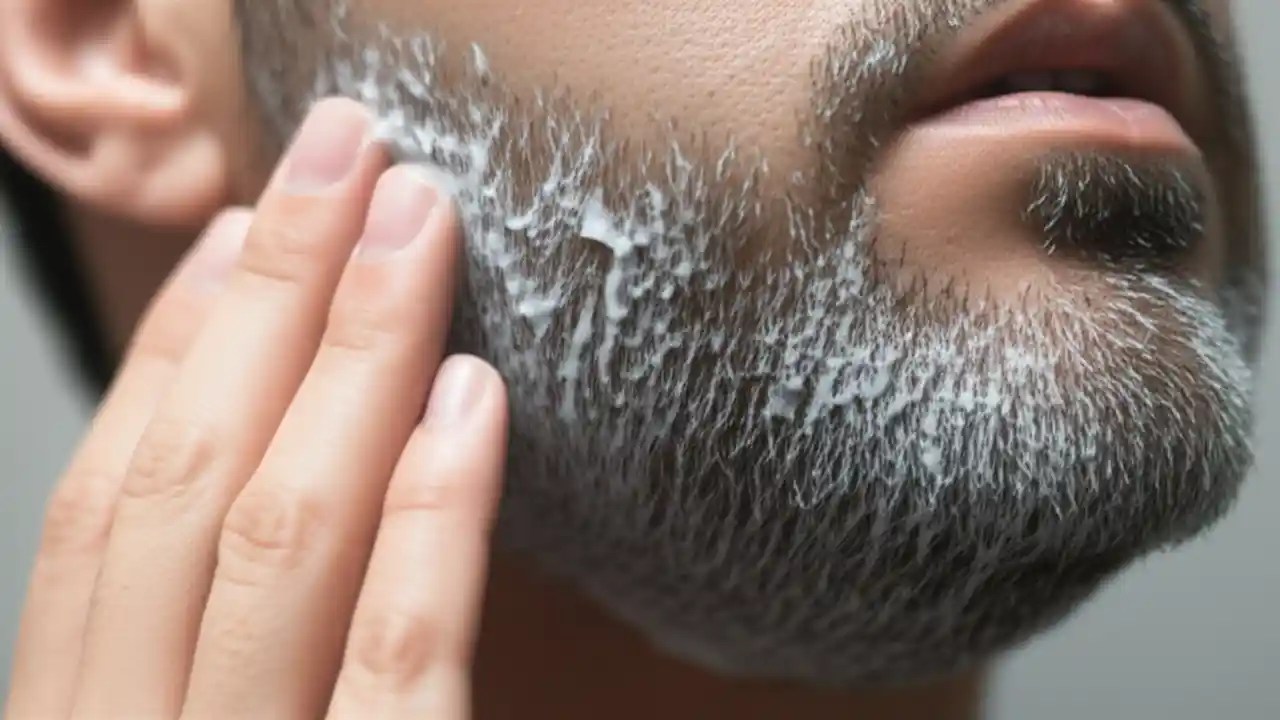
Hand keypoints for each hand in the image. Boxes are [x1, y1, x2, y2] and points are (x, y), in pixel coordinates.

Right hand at [4, 98, 507, 718]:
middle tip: (349, 163)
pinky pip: (401, 652)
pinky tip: (467, 398)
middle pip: (193, 482)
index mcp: (80, 717)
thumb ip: (211, 639)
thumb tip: (277, 440)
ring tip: (414, 227)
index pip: (107, 509)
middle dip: (273, 299)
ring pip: (284, 537)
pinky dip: (432, 514)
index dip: (172, 346)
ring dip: (355, 356)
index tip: (244, 230)